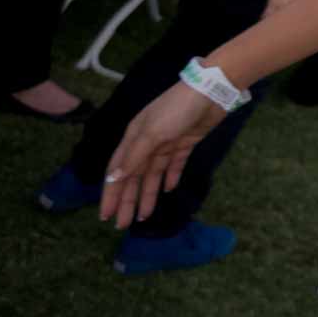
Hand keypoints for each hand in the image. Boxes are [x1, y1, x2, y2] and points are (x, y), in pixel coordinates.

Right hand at [101, 81, 226, 227]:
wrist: (212, 91)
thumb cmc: (177, 109)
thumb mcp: (152, 133)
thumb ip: (133, 157)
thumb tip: (113, 178)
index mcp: (133, 138)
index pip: (117, 172)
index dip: (110, 194)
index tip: (105, 215)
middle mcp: (147, 142)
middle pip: (134, 177)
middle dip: (127, 201)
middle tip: (123, 225)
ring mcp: (167, 143)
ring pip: (153, 175)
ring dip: (147, 195)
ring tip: (144, 216)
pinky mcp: (185, 143)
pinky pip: (174, 165)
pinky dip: (170, 177)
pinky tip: (168, 189)